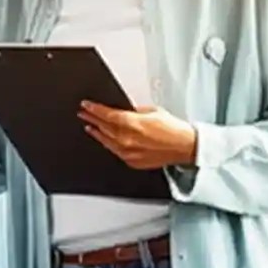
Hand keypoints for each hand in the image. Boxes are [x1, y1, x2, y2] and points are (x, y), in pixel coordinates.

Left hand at [79, 101, 197, 169]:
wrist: (184, 147)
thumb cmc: (173, 129)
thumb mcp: (153, 111)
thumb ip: (134, 111)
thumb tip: (124, 110)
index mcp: (132, 123)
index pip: (106, 115)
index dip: (94, 109)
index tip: (86, 105)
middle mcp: (127, 139)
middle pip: (103, 127)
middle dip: (92, 118)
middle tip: (83, 113)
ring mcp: (128, 152)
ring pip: (106, 141)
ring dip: (96, 132)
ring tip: (90, 126)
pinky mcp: (132, 161)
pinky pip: (115, 151)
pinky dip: (108, 144)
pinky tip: (105, 139)